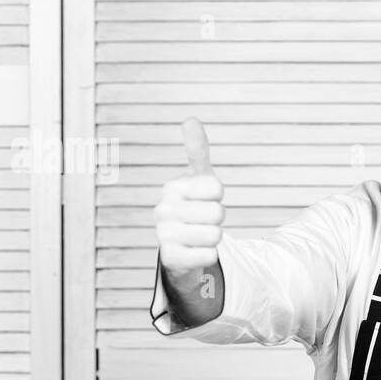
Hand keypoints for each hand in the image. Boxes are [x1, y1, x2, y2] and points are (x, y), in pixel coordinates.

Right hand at [154, 117, 225, 273]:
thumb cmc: (193, 208)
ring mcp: (164, 235)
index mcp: (172, 187)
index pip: (216, 187)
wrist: (180, 247)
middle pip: (218, 213)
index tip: (206, 200)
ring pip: (216, 236)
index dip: (217, 196)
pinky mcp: (170, 259)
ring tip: (198, 236)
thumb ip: (197, 151)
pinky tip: (195, 252)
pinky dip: (208, 256)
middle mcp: (162, 210)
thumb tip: (190, 119)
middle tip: (203, 222)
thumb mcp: (198, 179)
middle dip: (217, 220)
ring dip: (214, 239)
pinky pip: (210, 256)